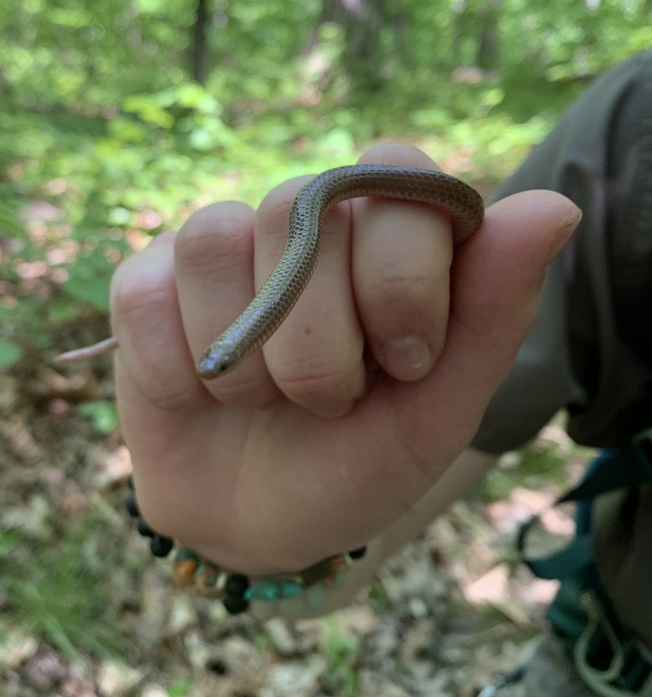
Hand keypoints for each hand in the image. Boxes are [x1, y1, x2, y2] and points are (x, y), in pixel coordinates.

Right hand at [110, 143, 579, 575]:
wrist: (260, 523)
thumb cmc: (359, 459)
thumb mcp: (438, 406)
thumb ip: (492, 309)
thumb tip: (553, 206)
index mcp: (383, 230)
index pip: (393, 173)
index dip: (400, 277)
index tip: (406, 365)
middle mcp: (298, 216)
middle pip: (291, 211)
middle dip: (316, 346)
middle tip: (326, 403)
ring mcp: (217, 244)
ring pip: (212, 241)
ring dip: (243, 361)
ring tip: (259, 398)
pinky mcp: (143, 281)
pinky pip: (143, 294)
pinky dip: (176, 371)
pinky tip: (197, 394)